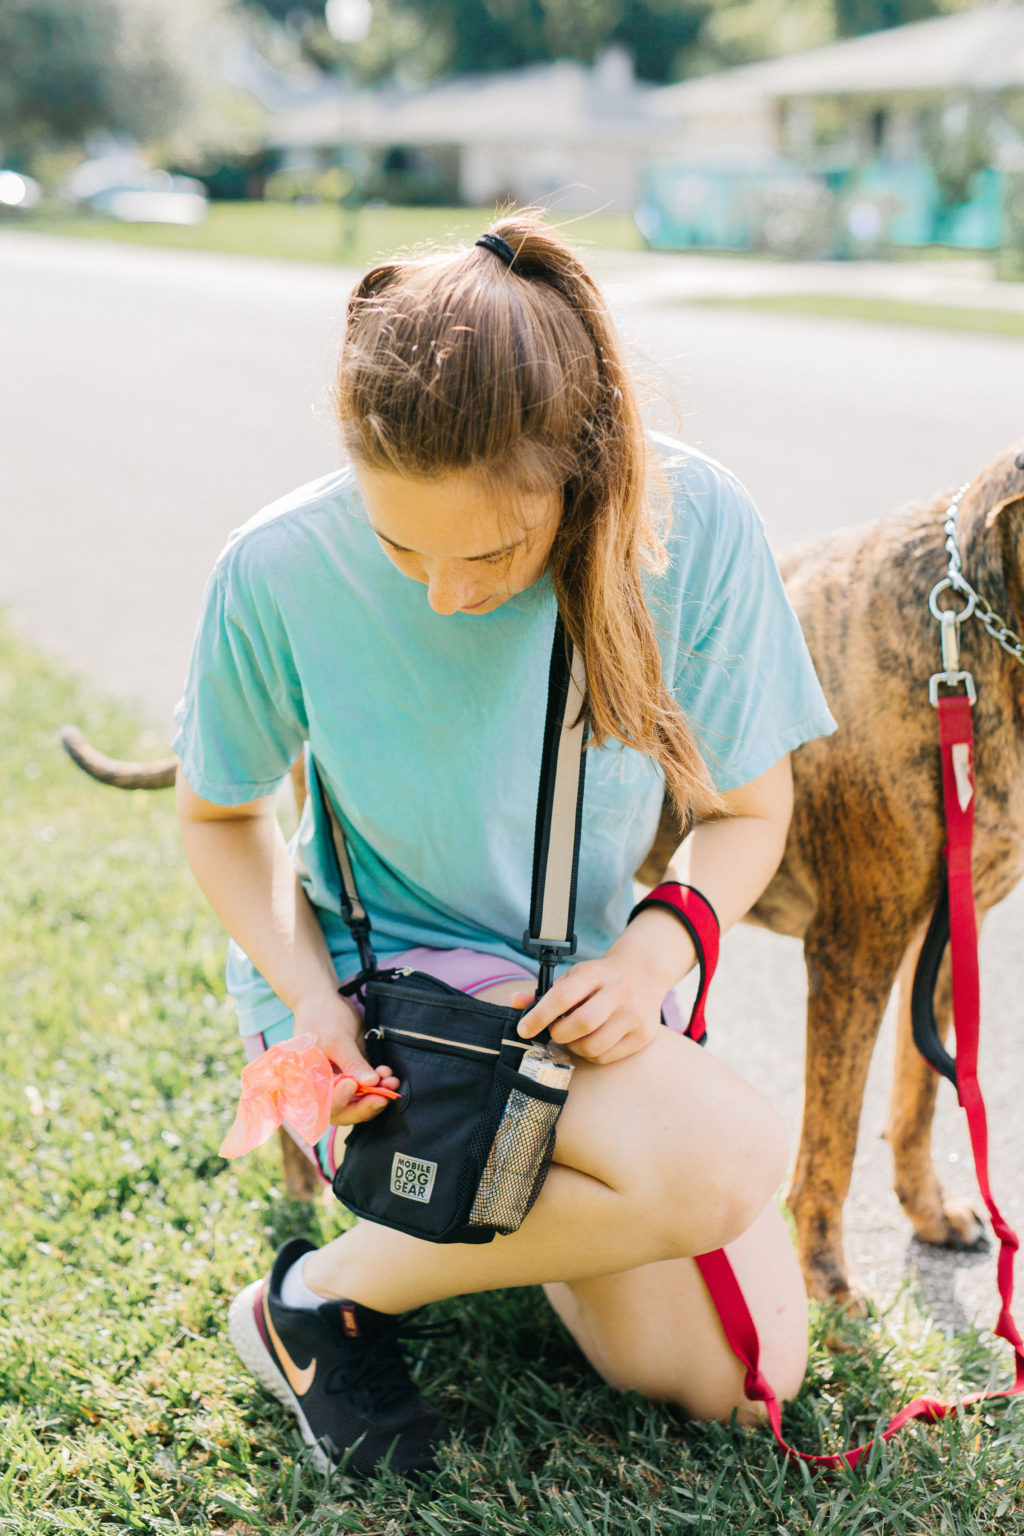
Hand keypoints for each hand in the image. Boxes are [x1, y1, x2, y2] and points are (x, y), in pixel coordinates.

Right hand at [292, 992, 399, 1124]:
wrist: (325, 1000)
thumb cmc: (323, 1016)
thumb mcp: (337, 1039)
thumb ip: (352, 1063)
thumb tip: (371, 1084)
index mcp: (306, 1082)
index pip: (322, 1103)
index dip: (339, 1100)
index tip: (354, 1084)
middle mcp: (320, 1088)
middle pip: (341, 1110)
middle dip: (364, 1104)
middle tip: (384, 1095)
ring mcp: (336, 1084)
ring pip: (356, 1103)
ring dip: (376, 1095)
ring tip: (391, 1081)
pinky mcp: (351, 1077)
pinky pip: (365, 1090)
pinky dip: (378, 1086)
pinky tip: (388, 1074)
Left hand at [511, 956, 664, 1066]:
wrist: (643, 974)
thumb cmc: (600, 978)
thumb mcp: (575, 976)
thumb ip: (546, 992)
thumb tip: (515, 1002)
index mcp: (596, 973)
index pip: (562, 996)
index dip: (539, 1016)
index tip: (524, 1028)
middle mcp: (619, 992)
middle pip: (581, 1023)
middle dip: (559, 1034)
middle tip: (554, 1032)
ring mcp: (634, 1014)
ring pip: (592, 1046)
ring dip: (574, 1047)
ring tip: (574, 1037)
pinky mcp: (643, 1035)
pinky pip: (606, 1057)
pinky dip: (590, 1054)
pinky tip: (591, 1040)